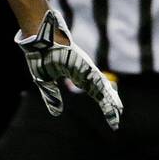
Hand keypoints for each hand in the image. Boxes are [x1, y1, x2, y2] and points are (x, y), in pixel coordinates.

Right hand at [16, 10, 121, 128]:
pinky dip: (107, 93)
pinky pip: (99, 82)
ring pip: (103, 88)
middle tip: (116, 119)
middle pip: (101, 92)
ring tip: (118, 112)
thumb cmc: (40, 56)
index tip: (110, 115)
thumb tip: (57, 113)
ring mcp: (87, 69)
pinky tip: (113, 102)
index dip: (102, 104)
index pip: (94, 92)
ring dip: (111, 101)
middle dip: (109, 105)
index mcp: (77, 75)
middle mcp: (86, 73)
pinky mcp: (86, 67)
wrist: (40, 40)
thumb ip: (52, 97)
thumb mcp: (45, 82)